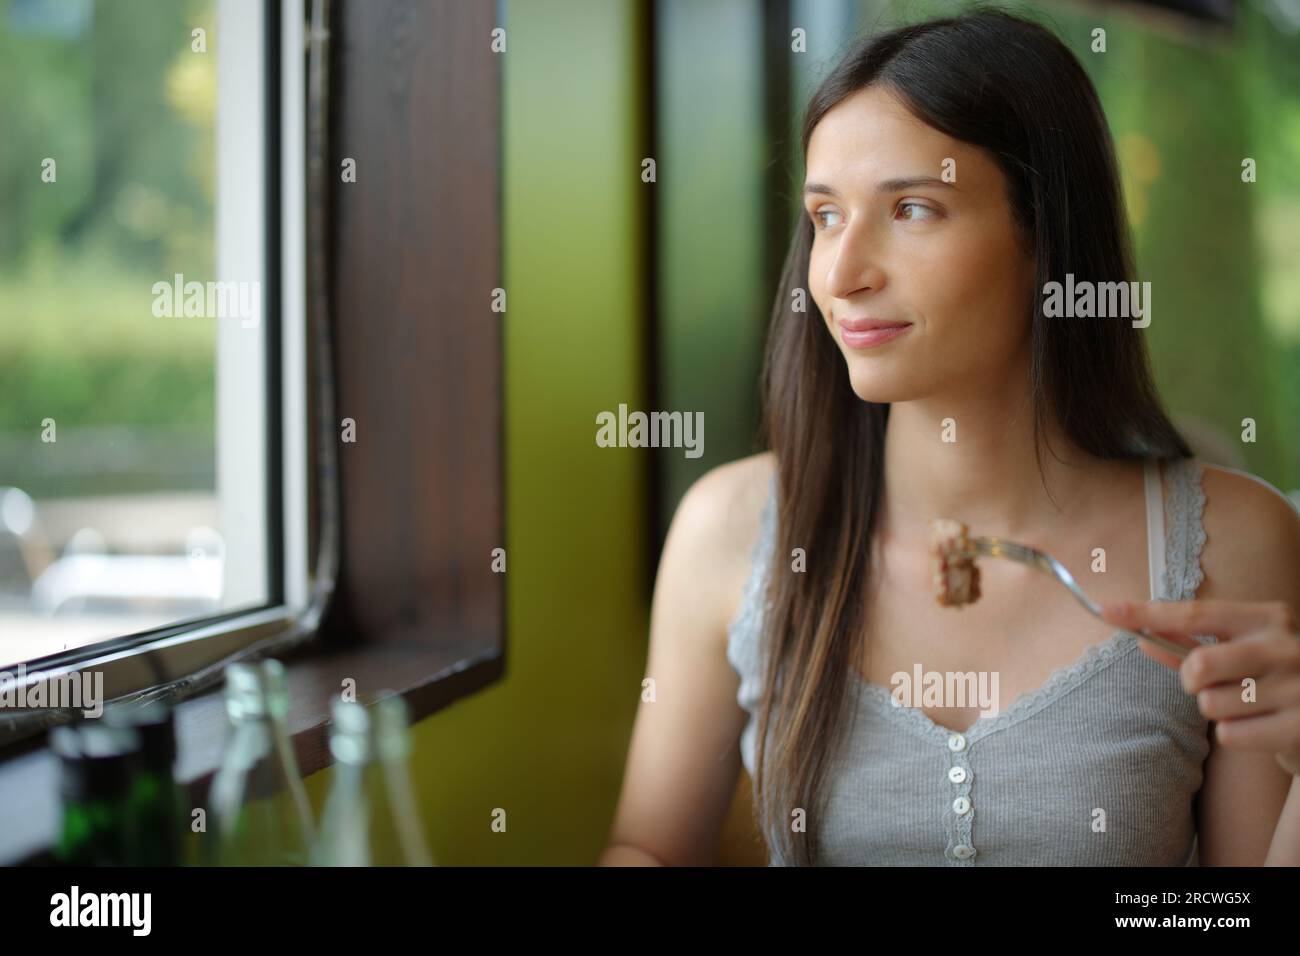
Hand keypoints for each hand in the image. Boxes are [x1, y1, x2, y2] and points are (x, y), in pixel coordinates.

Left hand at [1101, 599, 1299, 776]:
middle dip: (1191, 680)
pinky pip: (1230, 735)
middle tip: (1209, 683)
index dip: (1147, 613)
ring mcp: (1298, 687)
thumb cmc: (1271, 677)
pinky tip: (1260, 727)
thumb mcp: (1239, 650)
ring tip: (1249, 706)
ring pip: (1211, 705)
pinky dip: (1235, 735)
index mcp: (1268, 618)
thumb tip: (1140, 639)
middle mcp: (1285, 646)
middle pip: (1199, 665)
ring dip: (1218, 711)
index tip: (1107, 610)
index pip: (1195, 613)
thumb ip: (1189, 646)